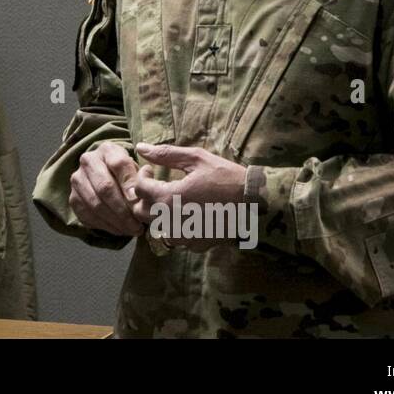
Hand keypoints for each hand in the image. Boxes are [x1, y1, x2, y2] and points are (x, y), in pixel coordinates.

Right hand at [69, 141, 145, 237]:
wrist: (106, 175)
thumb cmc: (127, 174)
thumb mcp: (138, 169)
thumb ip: (142, 177)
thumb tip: (141, 191)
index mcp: (107, 150)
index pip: (118, 165)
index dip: (129, 184)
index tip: (139, 202)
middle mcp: (88, 161)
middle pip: (105, 187)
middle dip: (123, 210)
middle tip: (137, 224)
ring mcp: (77, 179)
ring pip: (95, 204)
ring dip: (115, 221)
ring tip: (131, 230)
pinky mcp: (73, 197)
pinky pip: (87, 215)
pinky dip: (105, 226)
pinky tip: (119, 230)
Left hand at [130, 142, 249, 250]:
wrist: (257, 206)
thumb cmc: (227, 178)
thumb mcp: (197, 159)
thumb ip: (165, 154)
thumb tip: (140, 147)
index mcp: (168, 199)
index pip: (137, 189)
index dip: (142, 176)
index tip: (151, 170)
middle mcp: (170, 222)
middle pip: (141, 212)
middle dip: (144, 196)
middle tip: (157, 184)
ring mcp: (182, 237)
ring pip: (156, 226)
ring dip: (158, 212)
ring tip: (173, 197)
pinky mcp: (195, 245)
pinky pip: (175, 236)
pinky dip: (175, 225)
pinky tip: (189, 212)